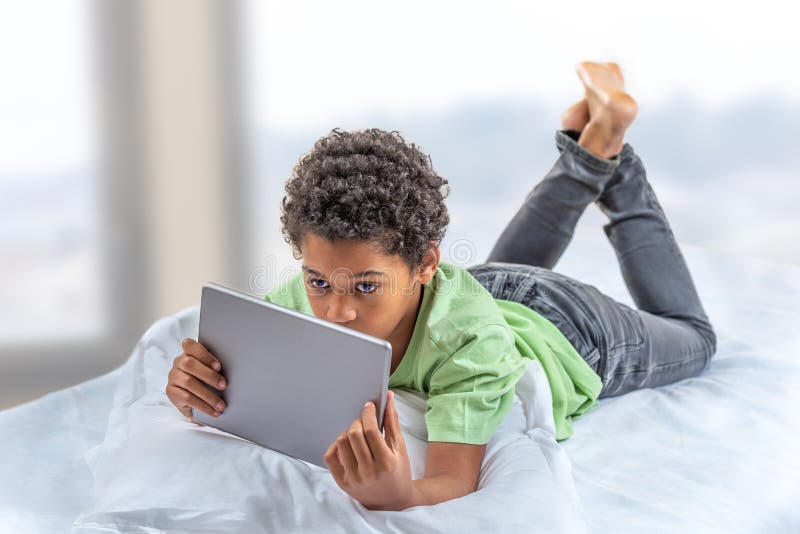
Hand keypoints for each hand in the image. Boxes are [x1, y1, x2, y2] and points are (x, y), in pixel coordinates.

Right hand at [166, 338, 227, 423]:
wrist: (196, 402)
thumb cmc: (208, 381)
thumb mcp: (212, 372)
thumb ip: (216, 366)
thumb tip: (237, 368)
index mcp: (188, 353)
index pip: (189, 345)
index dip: (204, 355)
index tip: (219, 366)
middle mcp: (178, 362)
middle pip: (189, 364)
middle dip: (209, 375)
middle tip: (224, 385)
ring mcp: (173, 377)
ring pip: (188, 382)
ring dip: (208, 394)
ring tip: (221, 404)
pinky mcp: (171, 392)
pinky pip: (187, 398)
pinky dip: (203, 405)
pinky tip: (213, 411)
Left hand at [324, 390, 414, 510]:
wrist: (392, 501)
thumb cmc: (398, 471)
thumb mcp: (400, 447)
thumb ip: (392, 421)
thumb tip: (387, 396)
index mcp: (386, 462)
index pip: (371, 431)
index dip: (368, 414)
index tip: (369, 406)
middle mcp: (368, 472)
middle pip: (354, 435)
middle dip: (358, 422)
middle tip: (363, 420)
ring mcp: (353, 479)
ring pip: (341, 443)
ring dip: (347, 432)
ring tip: (356, 433)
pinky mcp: (342, 483)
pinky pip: (331, 456)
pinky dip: (336, 445)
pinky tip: (346, 443)